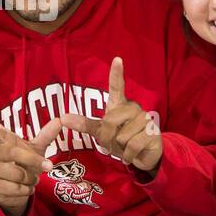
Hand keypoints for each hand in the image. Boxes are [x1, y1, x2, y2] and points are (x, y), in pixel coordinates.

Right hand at [0, 106, 63, 215]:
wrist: (17, 191)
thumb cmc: (25, 165)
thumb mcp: (36, 150)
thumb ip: (46, 135)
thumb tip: (59, 120)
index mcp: (3, 141)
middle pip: (15, 154)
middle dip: (34, 161)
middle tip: (48, 166)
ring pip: (17, 174)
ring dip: (31, 179)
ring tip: (31, 179)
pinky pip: (15, 188)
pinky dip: (26, 190)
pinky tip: (24, 189)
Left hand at [59, 57, 161, 173]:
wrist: (142, 157)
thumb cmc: (121, 140)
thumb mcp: (100, 132)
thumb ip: (84, 124)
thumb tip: (63, 118)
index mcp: (120, 105)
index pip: (117, 87)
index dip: (116, 73)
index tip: (117, 59)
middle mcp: (133, 108)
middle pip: (110, 121)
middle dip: (107, 138)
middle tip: (114, 143)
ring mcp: (145, 119)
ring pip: (121, 136)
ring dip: (119, 148)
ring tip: (125, 147)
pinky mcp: (152, 132)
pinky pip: (132, 146)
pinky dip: (128, 155)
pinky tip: (132, 155)